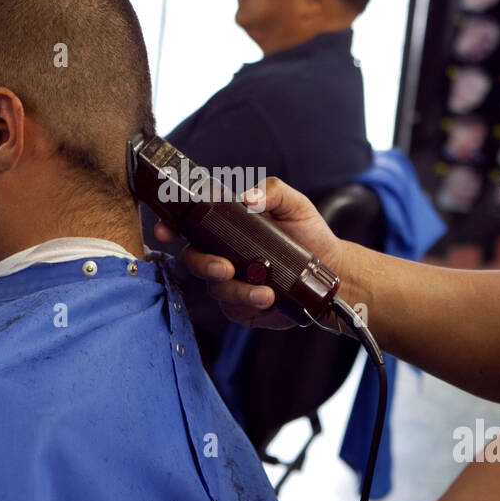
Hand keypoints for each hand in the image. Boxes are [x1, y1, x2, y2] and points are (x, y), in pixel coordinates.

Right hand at [152, 177, 346, 329]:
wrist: (333, 269)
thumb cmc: (309, 234)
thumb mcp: (294, 204)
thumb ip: (272, 191)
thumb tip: (247, 198)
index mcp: (226, 227)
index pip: (189, 225)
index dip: (170, 226)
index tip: (166, 230)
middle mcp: (222, 254)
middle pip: (193, 260)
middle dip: (203, 265)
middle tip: (225, 268)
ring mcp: (230, 282)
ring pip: (214, 289)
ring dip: (236, 290)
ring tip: (263, 291)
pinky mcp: (242, 307)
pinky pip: (233, 309)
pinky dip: (248, 303)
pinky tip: (267, 298)